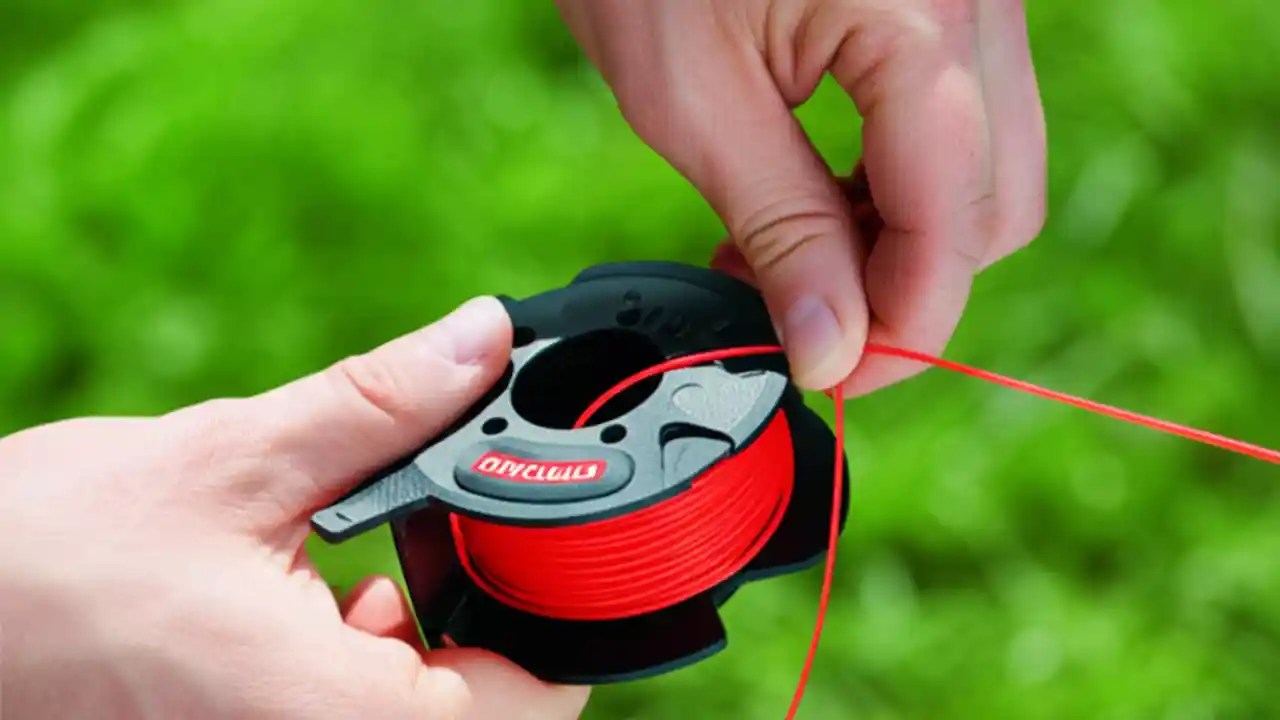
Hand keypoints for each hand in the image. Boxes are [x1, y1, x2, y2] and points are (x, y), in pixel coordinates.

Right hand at [0, 298, 588, 719]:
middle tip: (461, 534)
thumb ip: (380, 403)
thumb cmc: (47, 556)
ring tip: (375, 560)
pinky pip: (352, 715)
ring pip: (419, 713)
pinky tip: (329, 592)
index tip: (558, 552)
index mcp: (330, 712)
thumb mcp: (237, 459)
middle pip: (479, 708)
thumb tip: (481, 339)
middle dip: (489, 618)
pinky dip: (369, 659)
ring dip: (429, 640)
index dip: (563, 623)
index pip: (526, 705)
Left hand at [557, 0, 1045, 393]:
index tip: (828, 378)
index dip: (899, 331)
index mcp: (922, 21)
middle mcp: (978, 7)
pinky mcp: (942, 5)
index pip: (956, 228)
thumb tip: (835, 348)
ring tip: (780, 256)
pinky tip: (809, 198)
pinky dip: (891, 183)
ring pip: (984, 172)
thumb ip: (781, 227)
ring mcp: (971, 1)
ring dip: (896, 241)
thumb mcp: (693, 99)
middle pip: (994, 208)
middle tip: (793, 315)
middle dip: (903, 287)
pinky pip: (952, 124)